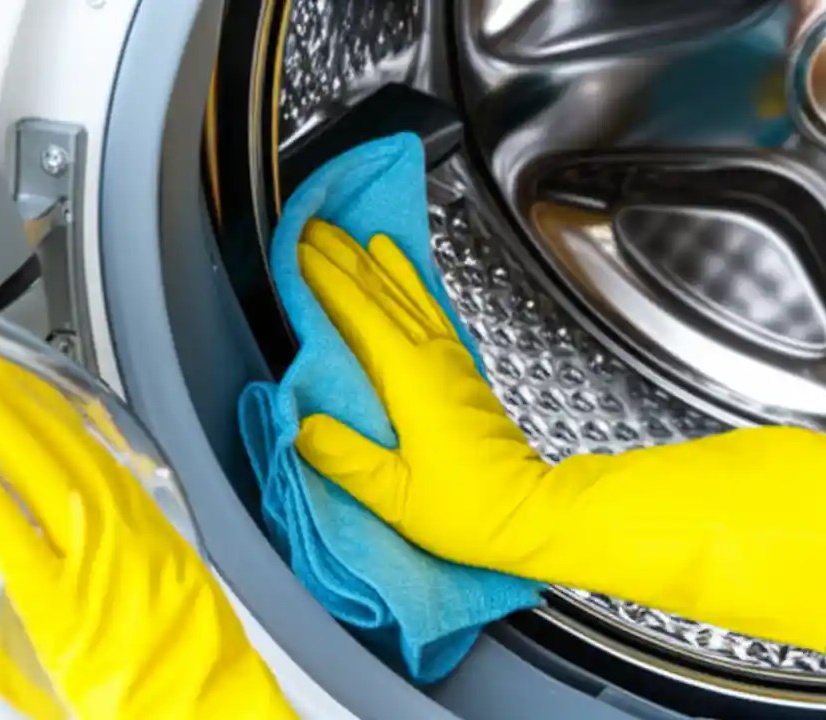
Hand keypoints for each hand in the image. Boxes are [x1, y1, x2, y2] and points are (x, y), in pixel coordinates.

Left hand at [0, 344, 294, 718]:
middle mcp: (120, 525)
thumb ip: (112, 550)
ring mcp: (91, 561)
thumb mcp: (159, 583)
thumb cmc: (189, 657)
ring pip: (38, 474)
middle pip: (57, 442)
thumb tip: (53, 547)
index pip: (86, 442)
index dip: (45, 402)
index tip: (15, 374)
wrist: (210, 701)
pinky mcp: (62, 606)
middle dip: (10, 396)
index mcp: (143, 518)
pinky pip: (18, 548)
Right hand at [294, 220, 825, 651]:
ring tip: (354, 237)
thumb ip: (344, 458)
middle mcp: (431, 360)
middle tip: (311, 228)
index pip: (358, 314)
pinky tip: (404, 275)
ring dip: (376, 266)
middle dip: (344, 258)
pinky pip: (430, 313)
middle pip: (381, 294)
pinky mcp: (461, 373)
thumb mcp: (394, 496)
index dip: (325, 279)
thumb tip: (299, 423)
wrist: (530, 514)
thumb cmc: (466, 510)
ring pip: (407, 298)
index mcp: (409, 380)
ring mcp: (449, 363)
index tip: (296, 251)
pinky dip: (413, 286)